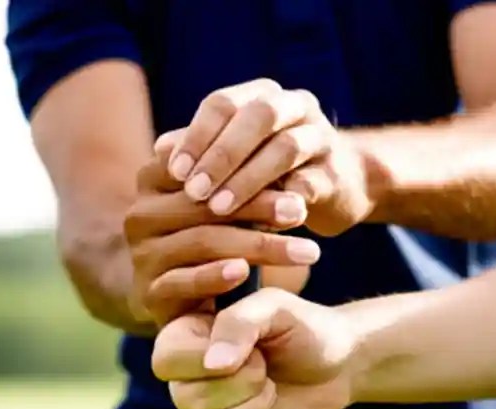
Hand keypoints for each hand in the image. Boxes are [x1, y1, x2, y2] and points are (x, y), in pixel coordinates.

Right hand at [125, 150, 318, 326]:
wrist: (175, 294)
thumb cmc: (211, 236)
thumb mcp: (223, 201)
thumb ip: (239, 177)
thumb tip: (286, 155)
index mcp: (153, 178)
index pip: (201, 166)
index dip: (248, 168)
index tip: (291, 170)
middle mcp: (140, 213)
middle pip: (205, 204)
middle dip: (259, 207)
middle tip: (300, 211)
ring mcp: (142, 254)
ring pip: (201, 241)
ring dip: (256, 245)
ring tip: (302, 251)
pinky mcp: (148, 292)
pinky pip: (182, 281)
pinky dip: (214, 276)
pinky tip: (245, 273)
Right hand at [151, 288, 358, 408]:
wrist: (337, 364)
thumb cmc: (304, 328)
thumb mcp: (276, 308)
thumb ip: (239, 323)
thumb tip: (213, 365)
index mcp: (188, 336)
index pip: (166, 360)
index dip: (208, 363)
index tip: (252, 353)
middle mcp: (186, 376)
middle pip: (187, 401)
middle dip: (243, 390)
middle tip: (267, 374)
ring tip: (271, 397)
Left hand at [163, 78, 380, 236]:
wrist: (337, 187)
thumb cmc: (269, 170)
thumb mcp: (234, 156)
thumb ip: (201, 149)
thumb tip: (158, 149)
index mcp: (262, 96)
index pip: (223, 104)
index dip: (197, 136)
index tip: (174, 171)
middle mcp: (295, 106)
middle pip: (257, 117)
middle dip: (222, 155)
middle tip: (195, 191)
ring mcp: (321, 137)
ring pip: (286, 148)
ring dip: (248, 180)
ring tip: (220, 209)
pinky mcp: (337, 173)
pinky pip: (311, 184)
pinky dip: (284, 203)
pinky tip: (259, 224)